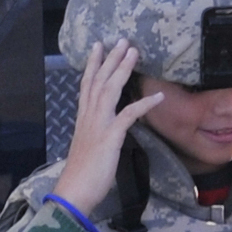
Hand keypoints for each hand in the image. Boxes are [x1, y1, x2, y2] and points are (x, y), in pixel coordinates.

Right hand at [51, 37, 166, 219]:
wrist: (74, 192)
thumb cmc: (81, 176)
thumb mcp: (89, 148)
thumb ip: (96, 134)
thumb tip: (104, 131)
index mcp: (83, 119)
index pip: (87, 85)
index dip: (93, 64)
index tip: (98, 46)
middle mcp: (89, 117)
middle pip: (99, 80)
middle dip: (111, 58)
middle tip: (122, 39)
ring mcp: (99, 125)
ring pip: (110, 89)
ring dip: (123, 69)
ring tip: (134, 52)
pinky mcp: (110, 137)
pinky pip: (129, 115)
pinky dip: (144, 103)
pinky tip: (158, 95)